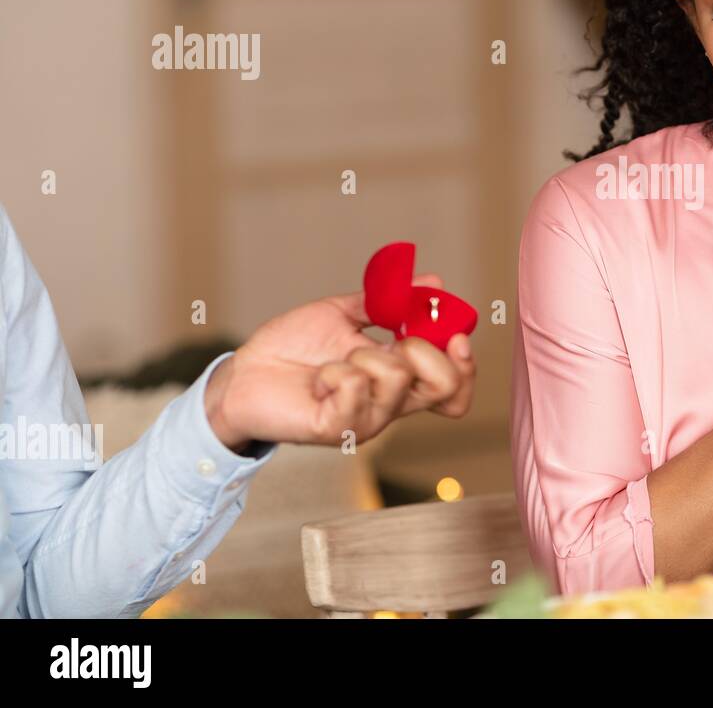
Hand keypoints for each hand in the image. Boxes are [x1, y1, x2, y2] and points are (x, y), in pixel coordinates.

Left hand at [203, 273, 475, 452]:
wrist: (244, 373)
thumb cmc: (292, 349)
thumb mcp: (344, 314)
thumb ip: (389, 302)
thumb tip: (434, 284)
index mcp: (400, 380)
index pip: (455, 387)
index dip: (467, 363)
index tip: (454, 333)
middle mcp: (390, 404)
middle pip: (447, 388)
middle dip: (424, 350)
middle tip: (392, 340)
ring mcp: (367, 419)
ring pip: (398, 378)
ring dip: (365, 355)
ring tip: (337, 359)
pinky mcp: (337, 428)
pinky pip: (354, 387)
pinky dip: (335, 370)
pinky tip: (319, 377)